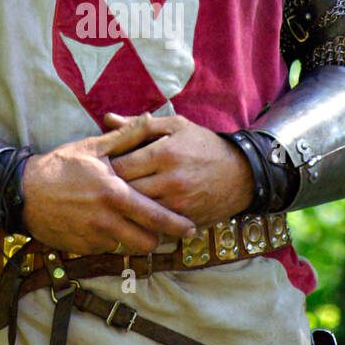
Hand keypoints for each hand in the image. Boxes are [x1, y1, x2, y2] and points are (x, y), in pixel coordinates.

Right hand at [20, 114, 196, 255]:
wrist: (23, 191)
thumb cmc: (60, 166)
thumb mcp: (93, 147)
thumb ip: (126, 136)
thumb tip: (149, 117)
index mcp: (114, 193)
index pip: (154, 216)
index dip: (175, 224)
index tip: (189, 227)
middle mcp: (106, 219)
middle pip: (146, 241)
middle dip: (157, 237)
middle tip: (160, 228)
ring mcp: (93, 236)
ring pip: (127, 248)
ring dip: (135, 240)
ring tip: (135, 228)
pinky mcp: (82, 247)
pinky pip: (107, 250)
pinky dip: (112, 241)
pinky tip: (107, 227)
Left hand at [105, 112, 254, 228]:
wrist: (241, 174)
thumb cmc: (204, 146)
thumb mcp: (176, 127)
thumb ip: (140, 125)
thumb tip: (107, 119)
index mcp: (165, 154)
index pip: (120, 166)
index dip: (107, 168)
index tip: (102, 168)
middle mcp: (170, 181)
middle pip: (125, 191)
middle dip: (112, 189)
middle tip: (104, 186)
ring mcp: (178, 204)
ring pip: (137, 211)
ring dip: (124, 207)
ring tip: (116, 200)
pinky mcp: (184, 221)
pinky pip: (154, 225)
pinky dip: (143, 220)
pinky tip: (137, 213)